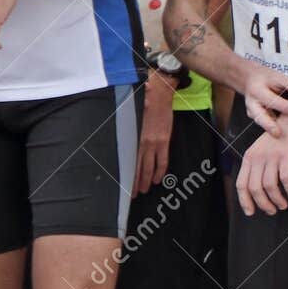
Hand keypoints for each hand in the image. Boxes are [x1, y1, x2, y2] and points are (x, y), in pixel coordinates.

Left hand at [134, 72, 175, 194]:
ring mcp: (154, 142)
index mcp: (133, 137)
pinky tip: (157, 179)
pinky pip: (162, 159)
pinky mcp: (164, 140)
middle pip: (137, 167)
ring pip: (149, 166)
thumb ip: (128, 131)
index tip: (124, 184)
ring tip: (144, 190)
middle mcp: (142, 142)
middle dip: (135, 182)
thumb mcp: (131, 118)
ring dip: (146, 180)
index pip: (129, 161)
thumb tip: (123, 142)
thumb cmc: (143, 102)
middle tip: (133, 194)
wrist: (158, 93)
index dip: (127, 174)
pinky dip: (160, 171)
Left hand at [236, 119, 287, 214]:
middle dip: (263, 204)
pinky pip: (286, 178)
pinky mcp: (286, 155)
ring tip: (283, 205)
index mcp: (249, 157)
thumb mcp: (261, 150)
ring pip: (270, 186)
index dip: (245, 201)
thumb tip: (258, 191)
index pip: (241, 184)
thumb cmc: (279, 138)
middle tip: (271, 211)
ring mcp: (272, 156)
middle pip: (255, 188)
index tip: (250, 212)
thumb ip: (257, 167)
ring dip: (277, 199)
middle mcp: (258, 157)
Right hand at [242, 67, 287, 134]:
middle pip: (259, 116)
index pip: (271, 99)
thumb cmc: (265, 78)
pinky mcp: (256, 118)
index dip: (284, 106)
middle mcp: (252, 103)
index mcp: (257, 90)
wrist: (251, 79)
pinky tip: (285, 134)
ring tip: (282, 135)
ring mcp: (252, 113)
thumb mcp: (278, 76)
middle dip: (269, 125)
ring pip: (261, 123)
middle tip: (279, 133)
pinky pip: (265, 124)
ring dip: (271, 129)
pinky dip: (274, 129)